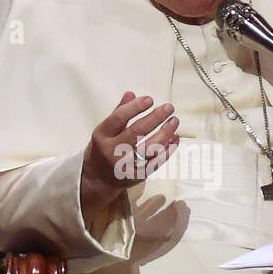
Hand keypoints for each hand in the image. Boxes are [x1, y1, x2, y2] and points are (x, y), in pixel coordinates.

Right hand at [81, 92, 178, 225]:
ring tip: (174, 121)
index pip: (119, 118)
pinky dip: (167, 150)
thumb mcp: (104, 130)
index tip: (150, 99)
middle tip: (169, 107)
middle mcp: (112, 151)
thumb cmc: (102, 149)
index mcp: (102, 135)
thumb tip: (131, 93)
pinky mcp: (137, 176)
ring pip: (149, 148)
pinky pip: (155, 163)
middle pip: (137, 132)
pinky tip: (175, 139)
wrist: (97, 180)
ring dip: (165, 133)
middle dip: (155, 118)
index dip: (135, 107)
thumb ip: (118, 112)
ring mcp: (125, 165)